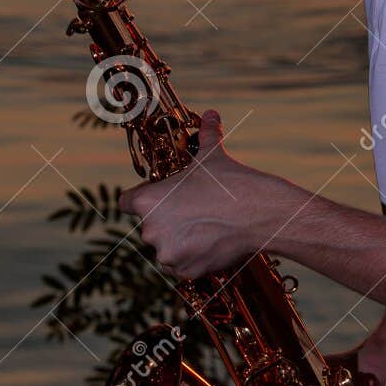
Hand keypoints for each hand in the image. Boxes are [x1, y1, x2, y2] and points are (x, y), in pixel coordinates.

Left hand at [118, 109, 287, 279]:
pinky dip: (194, 259)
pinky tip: (213, 243)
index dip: (141, 198)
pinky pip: (182, 267)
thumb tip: (212, 115)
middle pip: (149, 227)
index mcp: (148, 201)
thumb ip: (206, 135)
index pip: (126, 202)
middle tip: (194, 212)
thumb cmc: (230, 182)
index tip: (159, 198)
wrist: (259, 213)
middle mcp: (150, 230)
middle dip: (167, 222)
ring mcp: (167, 254)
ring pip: (166, 249)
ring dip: (179, 242)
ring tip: (207, 227)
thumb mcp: (212, 155)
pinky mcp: (186, 271)